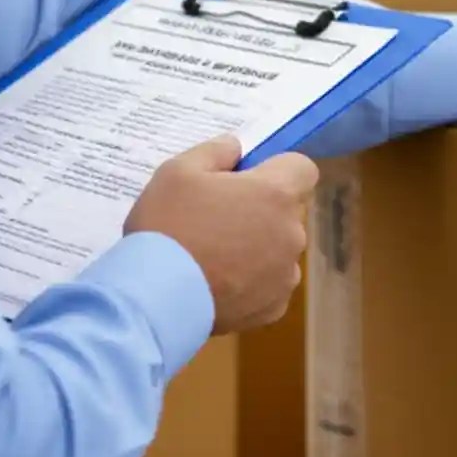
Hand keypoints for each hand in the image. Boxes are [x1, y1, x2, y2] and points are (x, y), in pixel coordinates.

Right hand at [125, 135, 318, 335]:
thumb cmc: (167, 225)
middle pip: (288, 212)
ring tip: (214, 258)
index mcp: (276, 194)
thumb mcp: (178, 171)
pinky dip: (252, 284)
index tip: (247, 181)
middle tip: (218, 220)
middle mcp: (292, 233)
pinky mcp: (274, 309)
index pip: (302, 169)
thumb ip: (215, 151)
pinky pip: (270, 286)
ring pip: (280, 250)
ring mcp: (286, 275)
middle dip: (262, 211)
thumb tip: (236, 147)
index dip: (277, 170)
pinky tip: (218, 285)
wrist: (154, 298)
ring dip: (259, 249)